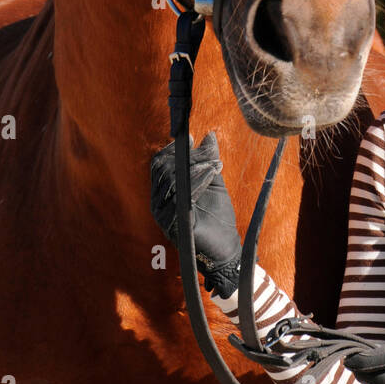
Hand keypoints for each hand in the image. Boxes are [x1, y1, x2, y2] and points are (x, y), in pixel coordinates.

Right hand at [150, 131, 241, 298]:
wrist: (226, 248)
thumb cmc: (218, 217)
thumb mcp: (214, 182)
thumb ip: (208, 160)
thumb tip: (209, 135)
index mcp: (163, 193)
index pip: (159, 164)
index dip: (173, 149)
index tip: (192, 139)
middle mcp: (158, 204)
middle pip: (164, 169)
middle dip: (188, 157)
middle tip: (210, 154)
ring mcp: (163, 216)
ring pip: (173, 180)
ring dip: (196, 168)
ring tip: (215, 164)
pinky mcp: (174, 226)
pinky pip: (183, 197)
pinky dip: (198, 181)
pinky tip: (212, 173)